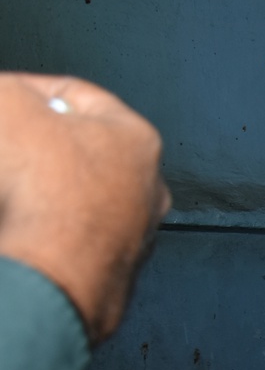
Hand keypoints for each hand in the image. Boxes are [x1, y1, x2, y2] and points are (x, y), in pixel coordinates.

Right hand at [0, 73, 169, 343]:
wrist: (50, 279)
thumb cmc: (46, 195)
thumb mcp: (8, 105)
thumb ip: (6, 90)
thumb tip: (6, 96)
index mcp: (138, 140)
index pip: (73, 96)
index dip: (24, 90)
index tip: (3, 97)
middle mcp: (146, 191)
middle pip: (73, 149)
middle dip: (26, 141)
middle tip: (4, 140)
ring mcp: (130, 238)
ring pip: (69, 197)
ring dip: (29, 185)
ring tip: (5, 183)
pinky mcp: (104, 275)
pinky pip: (62, 238)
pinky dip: (34, 226)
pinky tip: (12, 223)